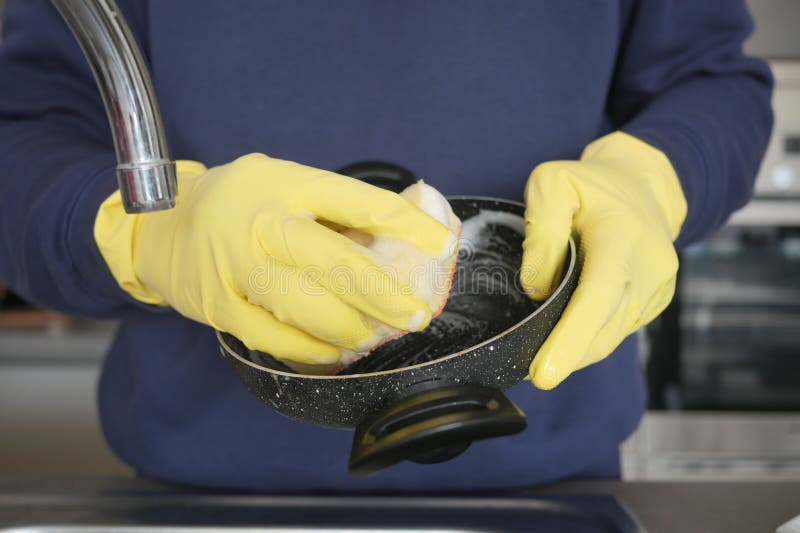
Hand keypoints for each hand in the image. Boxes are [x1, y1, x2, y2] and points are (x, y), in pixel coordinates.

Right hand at [95, 154, 450, 364]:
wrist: (160, 225)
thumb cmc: (239, 203)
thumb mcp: (284, 182)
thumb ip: (332, 208)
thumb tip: (400, 239)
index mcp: (288, 184)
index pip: (360, 201)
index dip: (407, 225)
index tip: (443, 244)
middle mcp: (264, 223)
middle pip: (338, 264)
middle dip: (386, 296)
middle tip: (416, 315)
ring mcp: (237, 267)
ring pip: (308, 308)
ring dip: (352, 329)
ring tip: (375, 336)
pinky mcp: (219, 306)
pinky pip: (276, 338)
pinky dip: (313, 350)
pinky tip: (336, 352)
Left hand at [521, 132, 686, 388]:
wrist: (642, 184)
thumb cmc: (590, 185)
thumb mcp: (552, 183)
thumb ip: (542, 230)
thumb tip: (536, 287)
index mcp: (623, 235)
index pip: (599, 294)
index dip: (572, 337)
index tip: (545, 373)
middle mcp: (649, 266)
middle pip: (605, 327)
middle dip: (566, 356)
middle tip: (529, 371)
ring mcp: (658, 288)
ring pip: (611, 335)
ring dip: (577, 351)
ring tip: (540, 356)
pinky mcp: (655, 302)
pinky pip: (617, 330)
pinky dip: (590, 339)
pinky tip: (567, 337)